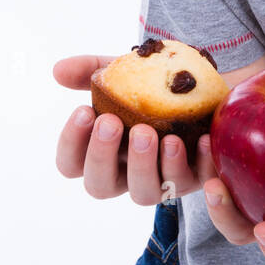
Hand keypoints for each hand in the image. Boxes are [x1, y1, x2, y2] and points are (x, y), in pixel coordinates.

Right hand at [53, 54, 215, 203]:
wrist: (205, 87)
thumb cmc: (154, 89)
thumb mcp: (124, 75)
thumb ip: (91, 71)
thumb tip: (58, 70)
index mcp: (104, 153)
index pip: (71, 164)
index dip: (71, 143)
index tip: (84, 111)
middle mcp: (127, 174)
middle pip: (99, 186)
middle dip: (102, 155)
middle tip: (112, 122)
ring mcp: (162, 181)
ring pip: (144, 194)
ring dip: (144, 164)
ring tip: (151, 132)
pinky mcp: (198, 178)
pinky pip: (197, 180)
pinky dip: (199, 160)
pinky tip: (201, 138)